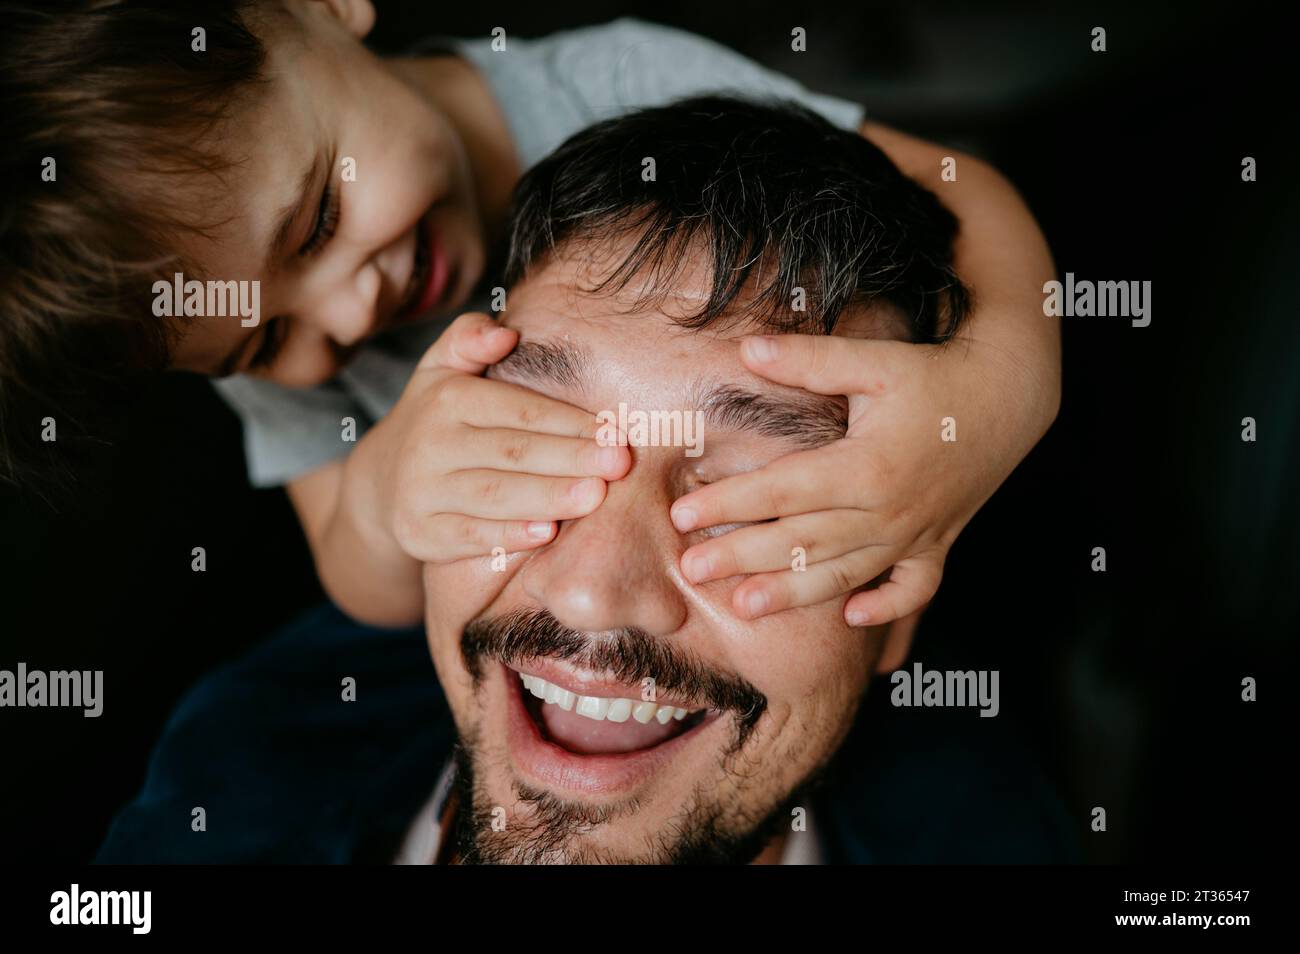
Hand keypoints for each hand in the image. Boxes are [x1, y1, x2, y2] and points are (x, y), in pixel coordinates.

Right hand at [345, 312, 630, 563]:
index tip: (617, 432)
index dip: (570, 422)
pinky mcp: (418, 533)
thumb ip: (470, 338)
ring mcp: (420, 491)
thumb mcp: (444, 368)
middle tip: (619, 465)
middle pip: (513, 452)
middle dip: (571, 458)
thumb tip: (503, 333)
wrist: (384, 480)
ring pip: (495, 495)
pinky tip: (547, 534)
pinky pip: (469, 536)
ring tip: (595, 496)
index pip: (519, 410)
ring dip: (548, 497)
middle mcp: (428, 444)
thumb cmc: (441, 419)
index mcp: (447, 398)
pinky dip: (508, 536)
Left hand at [671, 331, 1050, 625]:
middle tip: (689, 570)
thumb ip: (810, 360)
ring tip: (744, 607)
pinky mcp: (937, 545)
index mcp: (866, 466)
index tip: (681, 514)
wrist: (1011, 395)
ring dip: (793, 593)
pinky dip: (885, 609)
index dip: (728, 503)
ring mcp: (914, 535)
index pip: (782, 491)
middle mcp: (887, 511)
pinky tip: (851, 620)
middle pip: (802, 541)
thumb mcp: (873, 360)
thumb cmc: (935, 374)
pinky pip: (912, 590)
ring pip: (843, 574)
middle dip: (741, 556)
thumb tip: (747, 349)